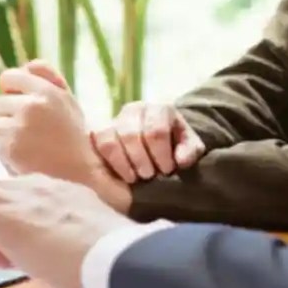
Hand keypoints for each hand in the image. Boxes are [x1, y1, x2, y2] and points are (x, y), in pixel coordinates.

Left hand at [0, 61, 131, 211]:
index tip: (22, 103)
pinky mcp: (9, 149)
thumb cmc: (74, 136)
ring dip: (9, 135)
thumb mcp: (67, 101)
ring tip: (33, 146)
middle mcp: (31, 106)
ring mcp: (18, 128)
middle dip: (11, 115)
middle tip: (34, 130)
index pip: (8, 77)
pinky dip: (9, 153)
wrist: (83, 174)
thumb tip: (26, 65)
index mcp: (47, 91)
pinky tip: (29, 158)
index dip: (12, 90)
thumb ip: (49, 78)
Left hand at [0, 175, 134, 287]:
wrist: (120, 262)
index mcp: (61, 197)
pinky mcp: (0, 211)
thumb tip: (20, 256)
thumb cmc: (110, 268)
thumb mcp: (82, 257)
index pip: (14, 204)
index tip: (1, 248)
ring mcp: (19, 197)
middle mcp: (37, 188)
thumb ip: (57, 252)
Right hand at [90, 102, 206, 181]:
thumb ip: (190, 152)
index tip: (167, 170)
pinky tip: (123, 175)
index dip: (160, 154)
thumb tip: (180, 161)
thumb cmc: (176, 148)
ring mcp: (115, 119)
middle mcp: (135, 109)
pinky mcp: (100, 131)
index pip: (156, 130)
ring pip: (110, 139)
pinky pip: (96, 144)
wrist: (160, 147)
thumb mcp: (190, 149)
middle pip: (131, 134)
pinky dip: (109, 163)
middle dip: (141, 161)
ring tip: (134, 178)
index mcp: (160, 110)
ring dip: (123, 164)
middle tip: (149, 176)